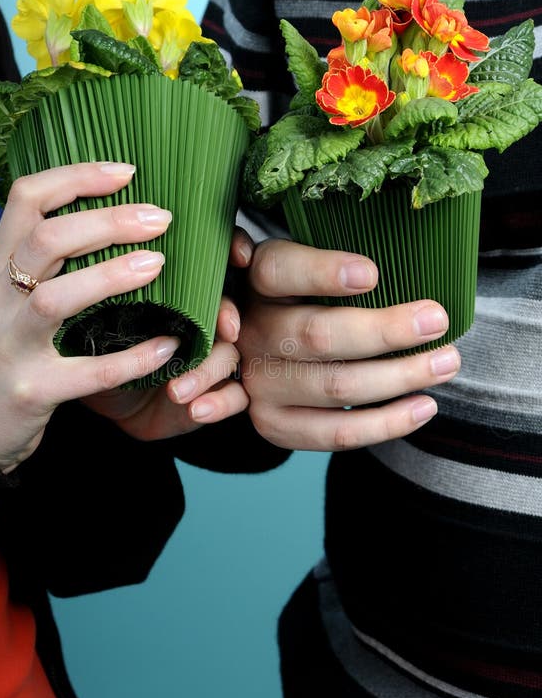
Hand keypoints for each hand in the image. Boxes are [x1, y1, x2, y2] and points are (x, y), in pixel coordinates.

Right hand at [0, 161, 188, 471]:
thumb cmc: (0, 352)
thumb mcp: (6, 297)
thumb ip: (41, 261)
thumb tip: (108, 219)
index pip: (25, 200)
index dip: (76, 176)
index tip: (126, 172)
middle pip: (46, 240)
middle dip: (107, 221)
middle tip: (160, 218)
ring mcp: (11, 346)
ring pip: (57, 298)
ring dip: (112, 276)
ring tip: (159, 263)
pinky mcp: (33, 392)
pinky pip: (91, 372)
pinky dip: (134, 357)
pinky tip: (169, 344)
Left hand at [83, 288, 249, 439]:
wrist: (112, 402)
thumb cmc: (110, 357)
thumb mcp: (111, 337)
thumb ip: (125, 317)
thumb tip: (131, 285)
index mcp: (185, 310)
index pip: (215, 301)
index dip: (224, 312)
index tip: (225, 327)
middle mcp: (206, 333)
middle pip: (226, 335)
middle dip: (207, 356)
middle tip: (178, 376)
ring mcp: (215, 363)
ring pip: (232, 363)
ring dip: (207, 378)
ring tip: (177, 395)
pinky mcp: (220, 394)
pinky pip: (237, 397)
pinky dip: (221, 405)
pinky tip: (197, 412)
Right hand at [232, 234, 460, 450]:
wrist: (263, 357)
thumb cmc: (303, 301)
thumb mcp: (305, 269)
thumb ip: (335, 264)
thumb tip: (406, 265)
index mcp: (257, 283)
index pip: (278, 271)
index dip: (322, 272)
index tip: (372, 274)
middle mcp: (251, 334)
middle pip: (317, 335)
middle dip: (385, 330)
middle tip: (437, 320)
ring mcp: (259, 384)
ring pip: (336, 386)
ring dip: (401, 376)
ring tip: (446, 362)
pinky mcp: (275, 425)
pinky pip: (336, 433)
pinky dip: (387, 423)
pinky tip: (426, 406)